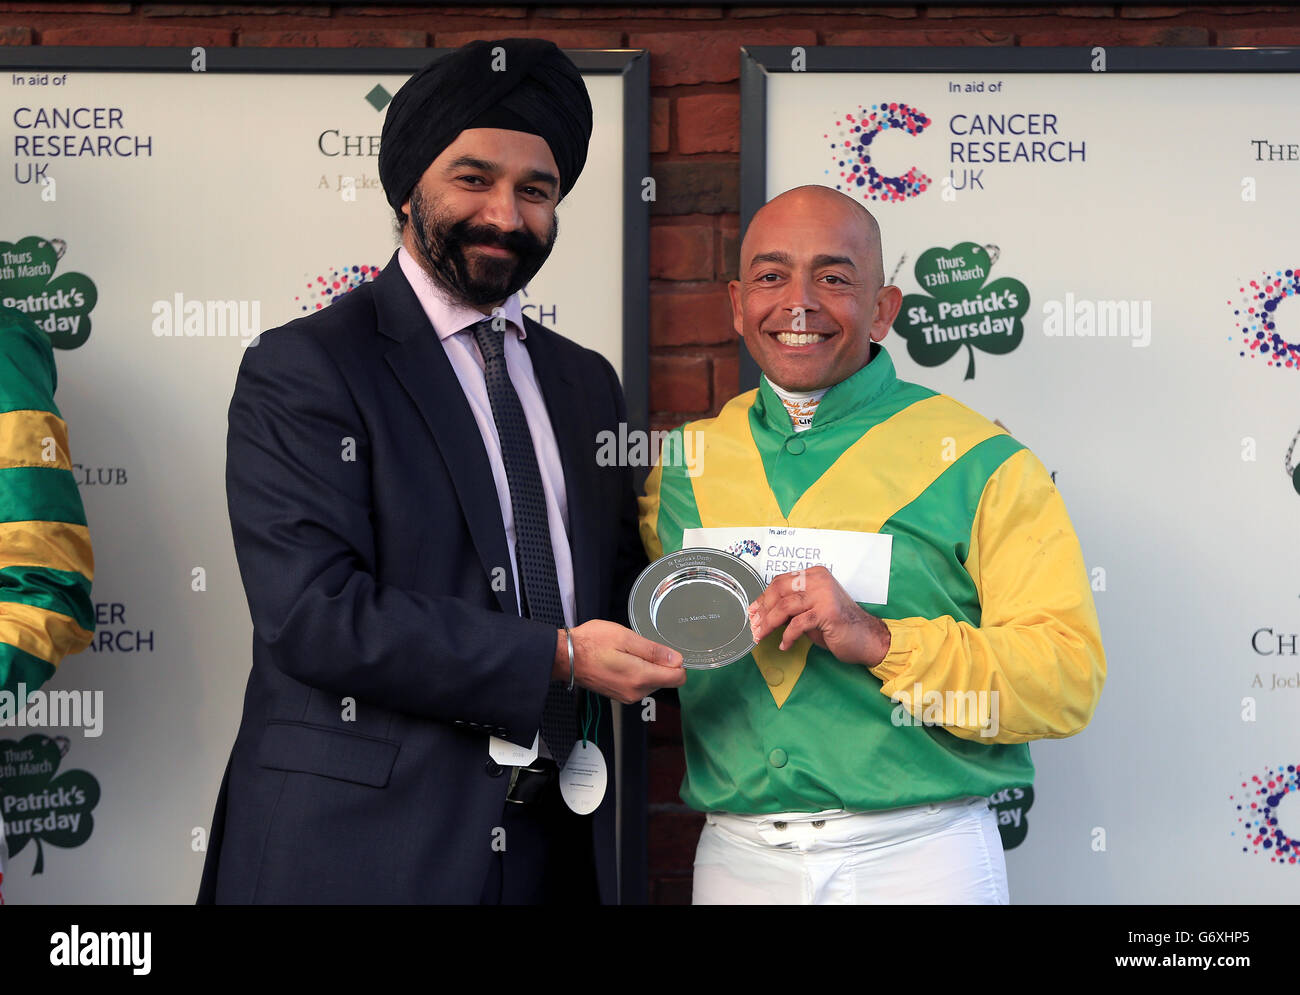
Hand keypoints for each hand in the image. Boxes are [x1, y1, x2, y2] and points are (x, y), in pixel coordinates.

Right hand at [555, 619, 684, 704]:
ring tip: (626, 653)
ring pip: (652, 682)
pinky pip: (639, 685)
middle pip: (665, 680)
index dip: (676, 662)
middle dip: (659, 663)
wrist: (565, 658)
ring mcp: (627, 696)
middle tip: (637, 647)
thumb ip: (653, 650)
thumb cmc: (591, 643)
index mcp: (640, 678)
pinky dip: (636, 672)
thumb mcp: (625, 638)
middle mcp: (636, 692)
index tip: (663, 650)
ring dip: (646, 667)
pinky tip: (621, 660)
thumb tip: (677, 660)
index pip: (677, 678)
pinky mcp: (620, 696)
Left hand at [747, 566, 890, 666]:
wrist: (867, 637)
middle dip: (762, 610)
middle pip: (779, 590)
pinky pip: (797, 624)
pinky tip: (784, 645)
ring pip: (784, 607)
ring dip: (769, 624)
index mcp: (814, 575)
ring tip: (762, 636)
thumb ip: (792, 606)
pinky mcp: (827, 612)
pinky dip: (787, 637)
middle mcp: (818, 580)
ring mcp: (823, 595)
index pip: (780, 582)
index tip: (752, 611)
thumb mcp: (811, 610)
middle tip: (753, 626)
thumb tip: (764, 612)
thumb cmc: (838, 625)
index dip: (763, 598)